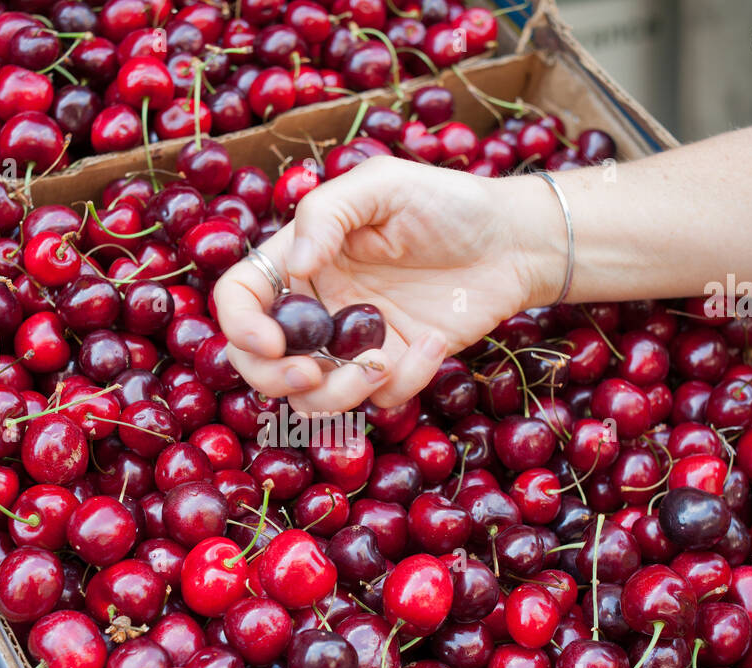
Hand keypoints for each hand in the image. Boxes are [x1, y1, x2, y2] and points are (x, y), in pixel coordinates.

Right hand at [214, 156, 558, 414]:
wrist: (513, 239)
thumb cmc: (444, 202)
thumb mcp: (381, 185)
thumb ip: (325, 215)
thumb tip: (294, 268)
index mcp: (297, 261)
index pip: (239, 299)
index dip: (238, 326)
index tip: (271, 340)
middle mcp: (316, 308)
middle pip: (260, 363)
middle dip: (274, 379)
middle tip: (311, 373)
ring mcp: (354, 343)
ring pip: (313, 397)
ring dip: (337, 395)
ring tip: (380, 364)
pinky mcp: (397, 367)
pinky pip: (382, 398)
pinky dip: (406, 380)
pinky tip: (432, 341)